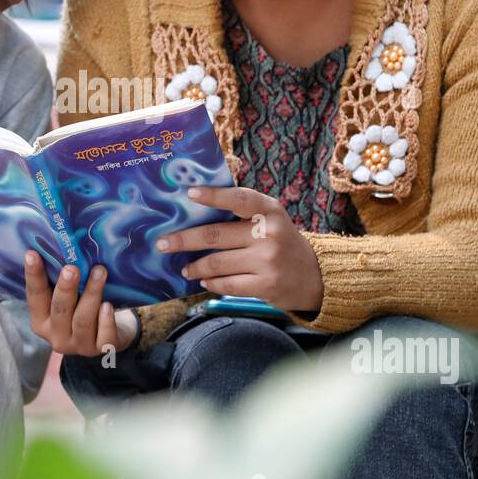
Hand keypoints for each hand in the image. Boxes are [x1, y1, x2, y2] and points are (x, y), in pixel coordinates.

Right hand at [24, 252, 138, 356]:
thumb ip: (60, 280)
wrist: (110, 334)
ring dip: (91, 294)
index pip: (35, 296)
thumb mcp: (68, 297)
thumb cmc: (82, 307)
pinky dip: (105, 320)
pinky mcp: (101, 349)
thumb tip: (58, 244)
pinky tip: (108, 305)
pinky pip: (103, 336)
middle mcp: (56, 336)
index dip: (33, 275)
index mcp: (41, 320)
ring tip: (100, 272)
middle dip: (66, 288)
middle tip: (72, 268)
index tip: (31, 254)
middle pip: (60, 309)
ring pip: (83, 320)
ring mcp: (78, 346)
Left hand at [157, 186, 324, 314]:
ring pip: (217, 263)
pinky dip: (211, 282)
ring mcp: (267, 261)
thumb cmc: (282, 242)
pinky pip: (227, 284)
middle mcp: (269, 233)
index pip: (239, 198)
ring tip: (185, 268)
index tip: (190, 193)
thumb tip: (194, 212)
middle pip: (216, 235)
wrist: (315, 277)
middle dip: (183, 240)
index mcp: (270, 210)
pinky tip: (204, 281)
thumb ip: (242, 213)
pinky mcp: (266, 285)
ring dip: (195, 267)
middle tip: (162, 243)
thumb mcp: (271, 219)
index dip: (214, 195)